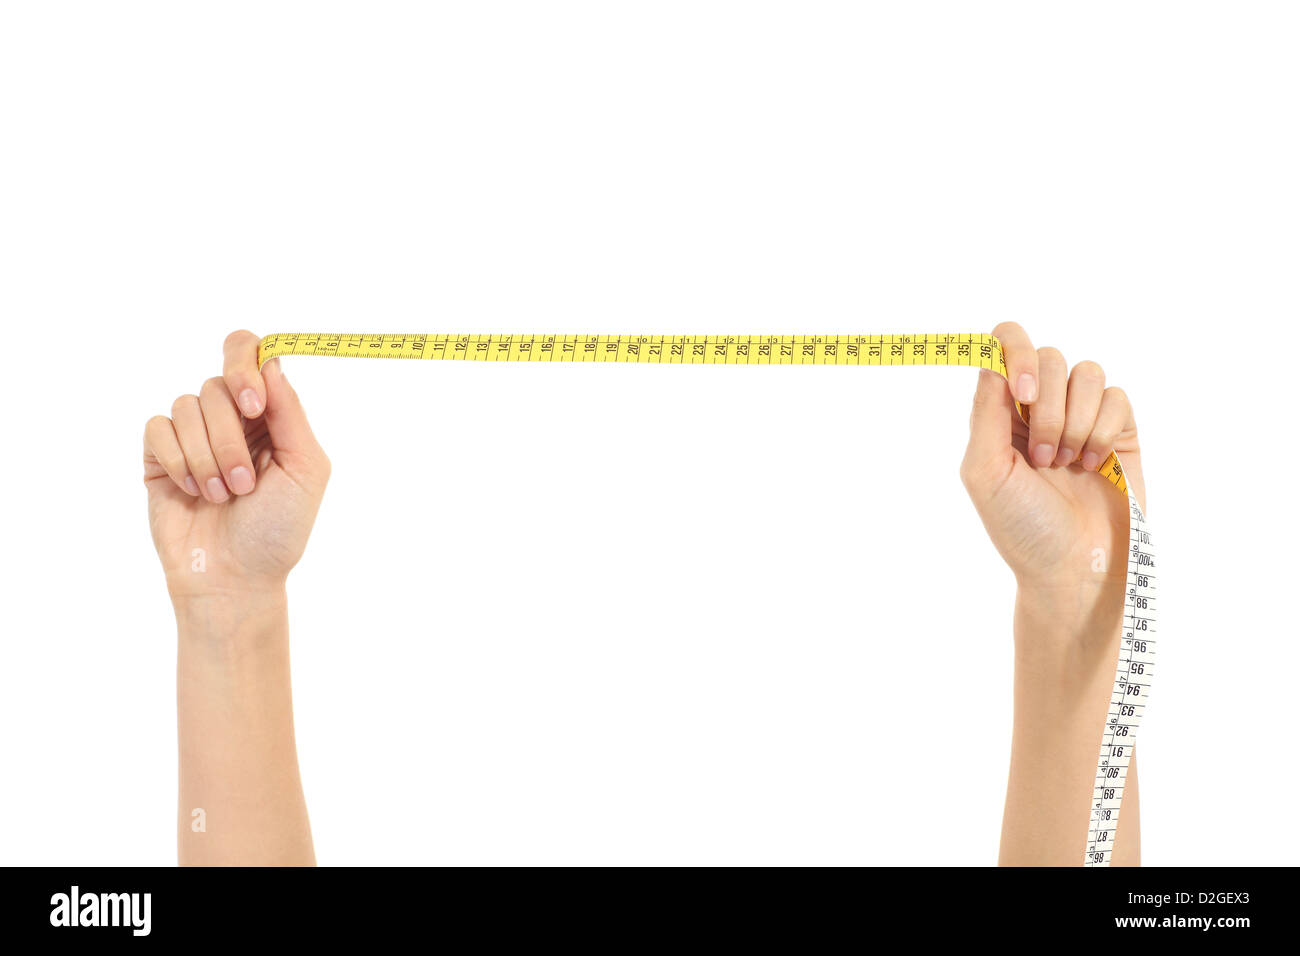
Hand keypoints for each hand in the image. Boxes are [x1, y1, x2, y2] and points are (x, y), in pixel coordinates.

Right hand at [143, 331, 329, 602]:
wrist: (234, 578)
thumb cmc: (278, 530)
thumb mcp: (305, 469)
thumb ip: (291, 413)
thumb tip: (271, 360)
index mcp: (271, 415)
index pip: (250, 354)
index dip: (245, 366)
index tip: (253, 404)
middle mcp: (231, 419)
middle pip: (217, 384)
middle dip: (230, 438)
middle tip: (244, 484)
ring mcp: (193, 435)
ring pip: (186, 406)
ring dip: (207, 457)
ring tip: (222, 496)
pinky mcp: (159, 456)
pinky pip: (157, 429)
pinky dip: (177, 461)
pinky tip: (192, 491)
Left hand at [960, 322, 1143, 602]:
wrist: (1075, 567)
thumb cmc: (1021, 527)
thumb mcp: (985, 472)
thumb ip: (985, 412)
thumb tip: (993, 360)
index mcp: (1000, 412)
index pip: (1005, 346)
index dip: (1016, 354)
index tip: (1022, 393)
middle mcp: (1040, 407)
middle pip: (1048, 356)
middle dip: (1047, 408)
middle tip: (1043, 456)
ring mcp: (1082, 416)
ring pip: (1086, 372)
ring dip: (1076, 421)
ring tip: (1067, 463)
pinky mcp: (1120, 431)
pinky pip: (1118, 397)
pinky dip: (1105, 430)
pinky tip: (1094, 463)